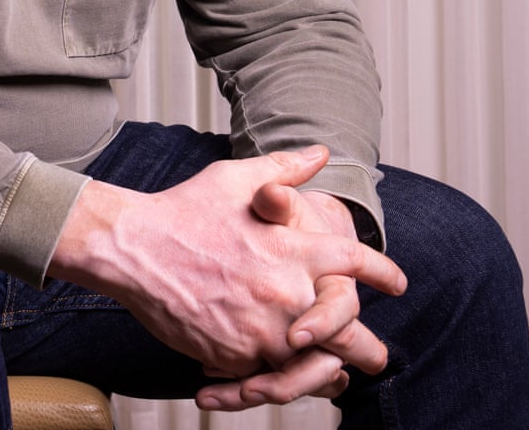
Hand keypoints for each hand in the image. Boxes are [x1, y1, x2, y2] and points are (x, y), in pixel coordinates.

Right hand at [48, 146, 405, 388]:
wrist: (131, 247)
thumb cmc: (183, 209)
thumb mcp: (235, 177)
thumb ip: (284, 168)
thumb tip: (321, 152)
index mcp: (293, 248)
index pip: (356, 264)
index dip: (383, 274)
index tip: (397, 283)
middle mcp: (286, 293)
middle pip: (350, 335)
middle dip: (368, 350)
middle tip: (376, 356)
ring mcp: (261, 331)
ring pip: (312, 368)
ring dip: (324, 372)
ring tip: (332, 376)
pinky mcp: (234, 357)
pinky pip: (264, 375)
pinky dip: (272, 376)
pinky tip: (276, 374)